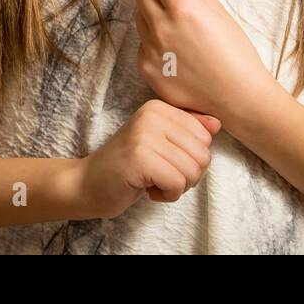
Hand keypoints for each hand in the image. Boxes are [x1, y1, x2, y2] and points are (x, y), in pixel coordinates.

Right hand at [76, 99, 221, 218]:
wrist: (86, 184)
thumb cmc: (128, 167)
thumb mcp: (160, 144)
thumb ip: (187, 131)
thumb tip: (217, 124)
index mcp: (159, 107)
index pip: (205, 136)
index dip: (192, 159)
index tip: (167, 163)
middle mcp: (152, 115)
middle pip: (202, 155)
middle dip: (188, 176)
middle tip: (161, 176)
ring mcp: (144, 135)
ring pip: (193, 171)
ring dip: (177, 187)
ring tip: (153, 182)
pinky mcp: (139, 158)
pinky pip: (177, 184)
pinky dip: (167, 196)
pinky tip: (147, 190)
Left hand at [133, 0, 273, 126]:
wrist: (237, 97)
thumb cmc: (235, 52)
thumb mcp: (216, 10)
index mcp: (183, 9)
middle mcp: (162, 28)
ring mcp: (152, 51)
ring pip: (140, 17)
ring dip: (153, 14)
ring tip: (180, 28)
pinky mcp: (147, 69)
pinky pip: (142, 44)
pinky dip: (154, 41)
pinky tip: (177, 51)